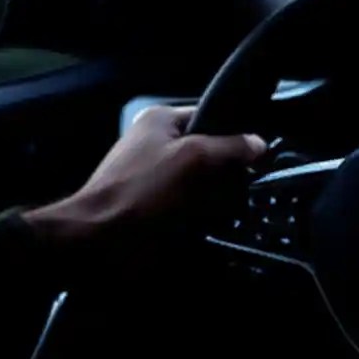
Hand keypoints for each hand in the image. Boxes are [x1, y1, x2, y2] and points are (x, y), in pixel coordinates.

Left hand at [23, 105, 265, 253]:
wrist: (98, 241)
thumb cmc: (143, 191)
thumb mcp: (194, 158)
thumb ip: (231, 147)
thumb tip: (260, 144)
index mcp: (160, 121)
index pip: (212, 117)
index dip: (235, 135)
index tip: (256, 159)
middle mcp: (156, 144)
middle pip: (210, 153)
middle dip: (227, 172)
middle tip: (245, 189)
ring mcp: (154, 178)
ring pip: (204, 184)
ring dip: (218, 199)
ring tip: (232, 212)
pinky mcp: (154, 208)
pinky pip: (191, 208)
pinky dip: (204, 217)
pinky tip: (215, 227)